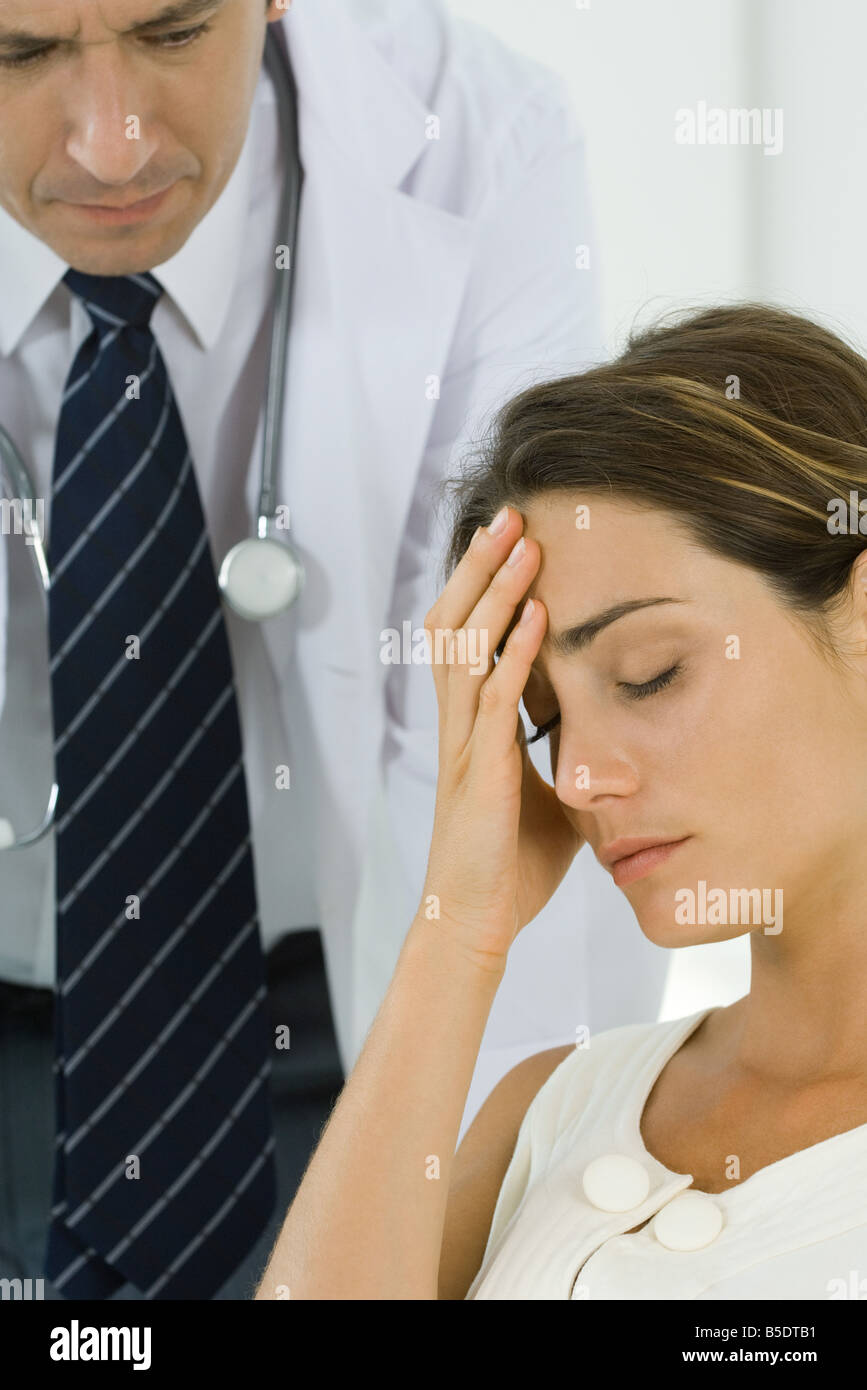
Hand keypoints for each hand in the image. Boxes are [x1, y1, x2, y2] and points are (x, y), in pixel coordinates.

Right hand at [419, 507, 583, 968]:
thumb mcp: (547, 793)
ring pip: (465, 648)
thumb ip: (561, 753)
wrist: (476, 921)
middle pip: (452, 623)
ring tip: (522, 544)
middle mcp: (457, 724)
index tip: (512, 539)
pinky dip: (515, 654)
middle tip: (508, 514)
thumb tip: (599, 732)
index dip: (481, 585)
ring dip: (497, 593)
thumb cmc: (510, 863)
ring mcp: (464, 745)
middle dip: (480, 567)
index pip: (464, 636)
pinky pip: (495, 700)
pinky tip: (537, 619)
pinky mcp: (481, 772)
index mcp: (469, 725)